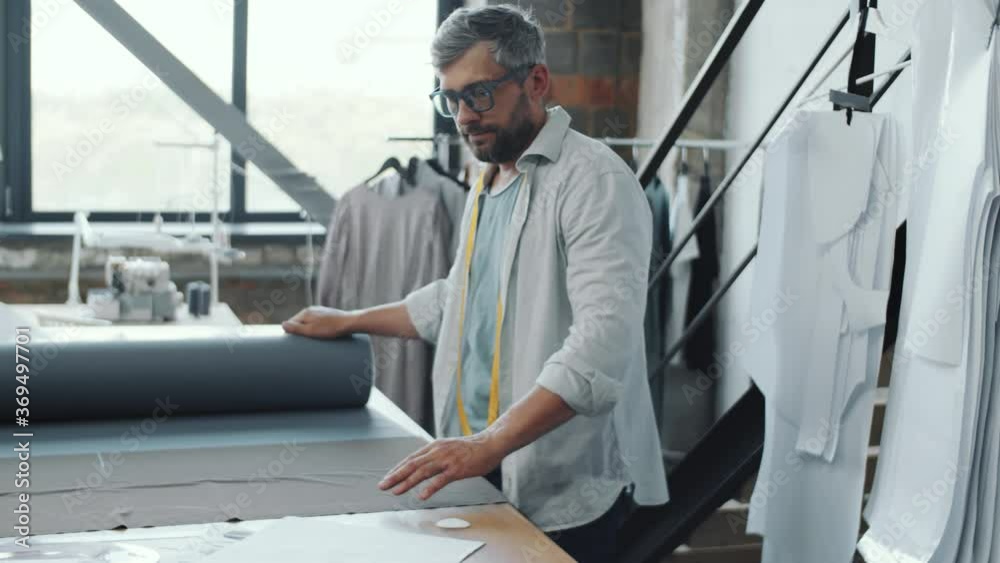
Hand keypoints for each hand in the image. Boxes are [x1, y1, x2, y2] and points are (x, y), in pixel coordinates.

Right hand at [281, 306, 354, 338]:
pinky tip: (318, 336)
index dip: (290, 334)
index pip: (291, 323)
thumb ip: (297, 328)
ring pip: (309, 323)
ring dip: (307, 332)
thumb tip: (282, 324)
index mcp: (305, 312)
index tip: (291, 344)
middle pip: (300, 323)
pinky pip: (317, 323)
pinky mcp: (328, 316)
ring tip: (309, 342)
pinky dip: (315, 330)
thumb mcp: (312, 331)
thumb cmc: (331, 328)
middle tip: (300, 345)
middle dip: (299, 333)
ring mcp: (320, 312)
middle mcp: (312, 310)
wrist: (351, 323)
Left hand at [378, 434, 505, 499]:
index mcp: (434, 446)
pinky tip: (421, 496)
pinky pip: (441, 480)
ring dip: (407, 482)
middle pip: (412, 464)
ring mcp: (447, 460)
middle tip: (383, 485)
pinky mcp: (457, 469)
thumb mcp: (448, 448)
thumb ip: (435, 456)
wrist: (490, 444)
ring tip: (396, 491)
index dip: (397, 469)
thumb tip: (422, 464)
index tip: (387, 478)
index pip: (411, 459)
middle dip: (395, 476)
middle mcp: (437, 451)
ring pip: (422, 472)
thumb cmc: (470, 449)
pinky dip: (430, 488)